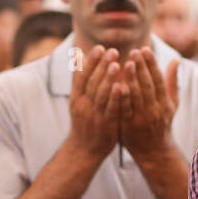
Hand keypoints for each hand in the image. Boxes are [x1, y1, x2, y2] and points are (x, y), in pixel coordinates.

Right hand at [68, 45, 124, 160]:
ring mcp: (94, 114)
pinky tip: (120, 86)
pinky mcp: (105, 124)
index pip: (82, 75)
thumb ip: (79, 78)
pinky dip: (114, 97)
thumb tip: (77, 53)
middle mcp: (83, 104)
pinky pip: (109, 109)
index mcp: (77, 96)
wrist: (84, 150)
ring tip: (116, 64)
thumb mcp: (77, 99)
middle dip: (101, 65)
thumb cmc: (84, 121)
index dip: (91, 61)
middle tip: (112, 51)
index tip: (100, 48)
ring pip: (100, 93)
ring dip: (108, 78)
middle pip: (92, 81)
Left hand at [118, 48, 178, 161]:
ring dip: (131, 80)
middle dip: (141, 68)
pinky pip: (125, 110)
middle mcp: (155, 110)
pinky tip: (116, 85)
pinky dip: (121, 98)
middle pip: (148, 86)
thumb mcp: (171, 103)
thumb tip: (176, 60)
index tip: (145, 50)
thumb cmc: (162, 123)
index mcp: (165, 103)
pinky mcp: (130, 126)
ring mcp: (142, 118)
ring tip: (125, 64)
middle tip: (134, 51)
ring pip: (137, 96)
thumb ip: (171, 82)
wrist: (154, 152)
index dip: (152, 64)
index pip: (158, 80)